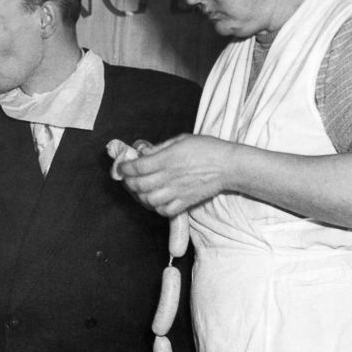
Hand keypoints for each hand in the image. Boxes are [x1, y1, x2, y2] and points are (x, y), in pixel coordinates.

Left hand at [115, 134, 235, 215]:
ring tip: (141, 190)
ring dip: (140, 196)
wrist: (229, 166)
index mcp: (167, 159)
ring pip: (148, 200)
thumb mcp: (180, 140)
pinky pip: (164, 211)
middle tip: (128, 179)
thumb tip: (143, 152)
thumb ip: (159, 147)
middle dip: (128, 182)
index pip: (136, 167)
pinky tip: (156, 200)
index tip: (122, 167)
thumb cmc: (207, 149)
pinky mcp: (186, 202)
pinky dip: (156, 207)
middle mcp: (169, 177)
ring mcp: (177, 191)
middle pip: (139, 185)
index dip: (124, 168)